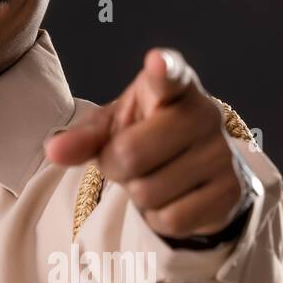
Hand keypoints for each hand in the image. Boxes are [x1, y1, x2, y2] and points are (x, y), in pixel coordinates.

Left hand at [43, 48, 246, 237]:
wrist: (199, 171)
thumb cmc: (147, 135)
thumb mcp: (114, 127)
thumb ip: (84, 136)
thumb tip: (53, 150)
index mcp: (174, 88)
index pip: (169, 75)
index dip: (162, 70)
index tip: (156, 62)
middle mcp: (204, 114)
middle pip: (130, 154)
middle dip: (115, 166)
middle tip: (127, 160)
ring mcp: (222, 154)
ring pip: (148, 192)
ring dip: (138, 193)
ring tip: (154, 176)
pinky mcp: (229, 193)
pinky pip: (170, 219)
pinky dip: (157, 217)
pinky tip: (171, 198)